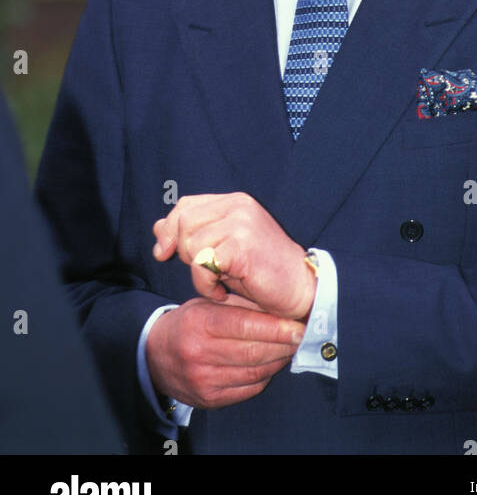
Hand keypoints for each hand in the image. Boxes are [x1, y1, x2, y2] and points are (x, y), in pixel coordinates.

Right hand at [145, 295, 305, 409]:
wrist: (155, 356)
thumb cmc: (188, 324)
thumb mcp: (206, 304)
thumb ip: (239, 305)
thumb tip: (279, 309)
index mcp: (200, 322)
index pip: (245, 325)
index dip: (276, 327)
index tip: (298, 326)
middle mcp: (199, 352)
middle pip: (253, 350)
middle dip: (283, 344)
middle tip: (302, 337)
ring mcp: (203, 379)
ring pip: (254, 371)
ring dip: (278, 360)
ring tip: (290, 349)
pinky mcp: (208, 399)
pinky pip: (248, 389)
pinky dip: (265, 376)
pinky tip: (272, 364)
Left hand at [152, 192, 316, 319]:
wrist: (300, 288)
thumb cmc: (262, 271)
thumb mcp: (222, 248)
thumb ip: (193, 234)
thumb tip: (157, 227)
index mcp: (234, 202)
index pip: (185, 206)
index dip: (169, 229)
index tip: (164, 254)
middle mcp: (238, 205)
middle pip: (183, 223)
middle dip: (183, 253)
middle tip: (205, 273)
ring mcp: (241, 223)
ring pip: (190, 244)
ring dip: (197, 273)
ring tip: (218, 284)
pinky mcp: (242, 245)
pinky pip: (202, 263)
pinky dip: (205, 284)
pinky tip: (222, 292)